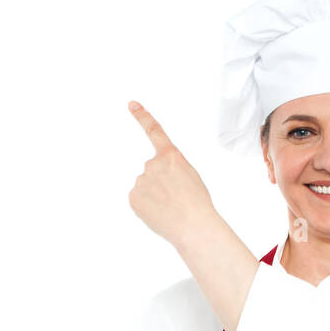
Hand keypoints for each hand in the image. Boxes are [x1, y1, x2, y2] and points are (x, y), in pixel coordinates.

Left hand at [127, 101, 213, 244]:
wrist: (193, 226)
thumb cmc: (197, 205)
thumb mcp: (191, 176)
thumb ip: (172, 170)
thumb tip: (155, 181)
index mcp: (171, 157)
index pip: (154, 131)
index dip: (142, 116)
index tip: (132, 105)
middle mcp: (153, 164)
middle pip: (152, 172)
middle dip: (160, 184)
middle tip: (175, 199)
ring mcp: (141, 180)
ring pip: (145, 188)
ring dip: (154, 198)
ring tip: (170, 209)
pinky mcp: (133, 197)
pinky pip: (139, 201)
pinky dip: (147, 208)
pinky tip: (159, 214)